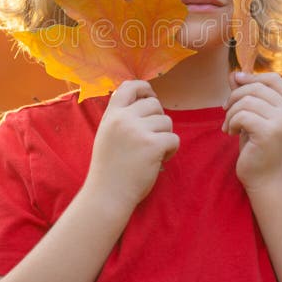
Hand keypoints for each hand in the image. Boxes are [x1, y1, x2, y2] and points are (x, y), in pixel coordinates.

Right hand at [84, 80, 178, 211]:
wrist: (107, 195)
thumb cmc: (110, 167)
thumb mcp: (107, 133)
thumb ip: (122, 116)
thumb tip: (145, 98)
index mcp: (112, 115)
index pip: (129, 86)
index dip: (144, 88)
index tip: (150, 97)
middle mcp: (124, 119)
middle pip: (154, 104)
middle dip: (158, 120)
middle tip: (151, 138)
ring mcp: (138, 131)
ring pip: (167, 122)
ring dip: (164, 136)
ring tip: (152, 152)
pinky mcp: (153, 145)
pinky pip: (174, 138)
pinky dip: (171, 150)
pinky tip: (160, 160)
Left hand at [222, 71, 281, 191]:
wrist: (267, 179)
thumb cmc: (259, 147)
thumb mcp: (255, 116)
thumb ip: (247, 95)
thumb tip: (233, 73)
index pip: (273, 78)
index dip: (252, 77)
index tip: (236, 81)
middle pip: (255, 88)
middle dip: (235, 97)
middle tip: (226, 111)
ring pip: (246, 101)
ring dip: (231, 113)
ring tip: (229, 126)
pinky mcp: (269, 133)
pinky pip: (242, 115)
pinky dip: (231, 123)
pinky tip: (231, 133)